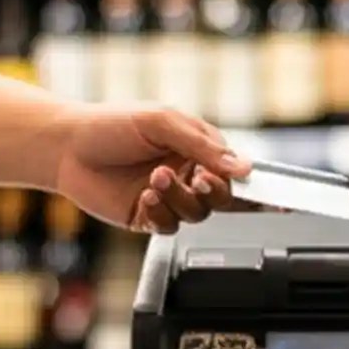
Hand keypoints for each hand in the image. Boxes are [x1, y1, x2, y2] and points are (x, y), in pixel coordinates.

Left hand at [53, 106, 253, 233]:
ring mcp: (169, 197)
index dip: (258, 185)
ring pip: (197, 213)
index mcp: (198, 148)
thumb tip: (244, 167)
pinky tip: (145, 197)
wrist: (66, 147)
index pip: (236, 169)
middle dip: (214, 191)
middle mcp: (188, 173)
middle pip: (223, 197)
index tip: (282, 199)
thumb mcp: (162, 122)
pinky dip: (162, 213)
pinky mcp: (147, 217)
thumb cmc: (111, 124)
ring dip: (180, 198)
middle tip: (198, 178)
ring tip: (155, 179)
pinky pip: (169, 226)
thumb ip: (204, 146)